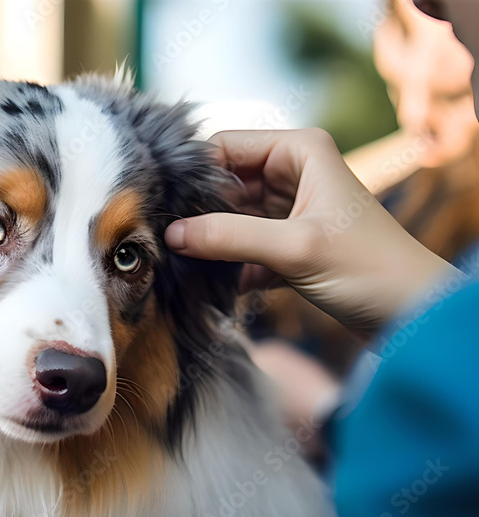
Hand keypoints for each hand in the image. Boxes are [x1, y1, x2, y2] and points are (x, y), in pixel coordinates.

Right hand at [164, 129, 455, 335]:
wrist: (413, 314)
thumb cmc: (370, 269)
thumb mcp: (295, 249)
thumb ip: (230, 238)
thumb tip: (171, 234)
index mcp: (299, 151)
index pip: (224, 146)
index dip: (191, 173)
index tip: (159, 203)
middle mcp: (291, 173)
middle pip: (221, 184)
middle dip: (196, 213)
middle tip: (161, 240)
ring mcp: (287, 210)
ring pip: (228, 218)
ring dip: (209, 244)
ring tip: (179, 265)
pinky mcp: (285, 245)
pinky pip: (241, 247)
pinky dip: (228, 266)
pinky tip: (210, 287)